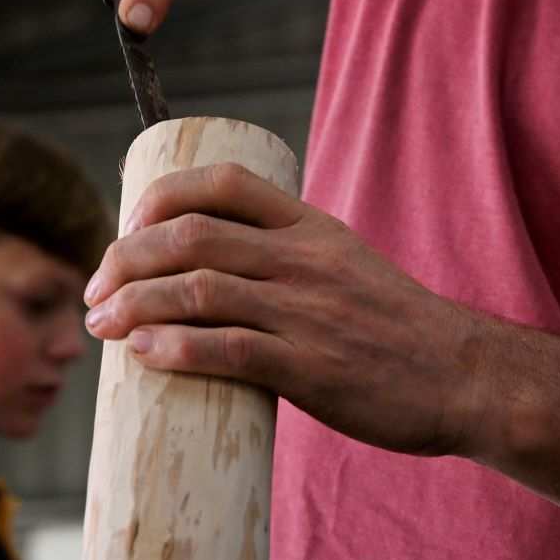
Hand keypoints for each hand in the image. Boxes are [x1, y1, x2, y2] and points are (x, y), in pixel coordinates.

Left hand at [82, 163, 496, 456]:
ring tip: (100, 325)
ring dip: (134, 304)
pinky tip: (141, 354)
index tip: (128, 226)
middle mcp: (304, 260)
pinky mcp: (312, 368)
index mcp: (312, 227)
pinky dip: (174, 348)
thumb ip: (290, 263)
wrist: (466, 378)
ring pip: (198, 290)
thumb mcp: (349, 267)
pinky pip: (228, 350)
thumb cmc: (399, 330)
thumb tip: (215, 280)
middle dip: (125, 258)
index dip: (162, 196)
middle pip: (192, 236)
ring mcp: (307, 312)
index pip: (224, 182)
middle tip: (94, 291)